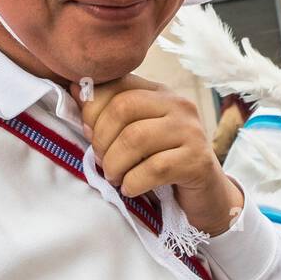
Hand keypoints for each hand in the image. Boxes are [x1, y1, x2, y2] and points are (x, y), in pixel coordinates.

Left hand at [71, 75, 243, 235]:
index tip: (88, 133)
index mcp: (159, 93)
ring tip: (114, 177)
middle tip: (102, 162)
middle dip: (102, 139)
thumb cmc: (162, 163)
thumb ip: (108, 115)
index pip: (117, 84)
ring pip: (136, 138)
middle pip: (123, 108)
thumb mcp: (134, 136)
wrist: (205, 195)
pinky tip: (131, 189)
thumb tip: (75, 87)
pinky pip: (154, 168)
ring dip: (115, 164)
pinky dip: (133, 182)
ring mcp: (191, 131)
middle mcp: (178, 105)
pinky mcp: (198, 160)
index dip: (92, 109)